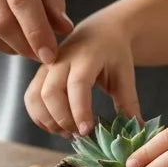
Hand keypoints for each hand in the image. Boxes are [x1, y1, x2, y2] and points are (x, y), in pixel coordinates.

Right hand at [24, 13, 139, 135]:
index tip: (87, 131)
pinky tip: (57, 127)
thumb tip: (136, 130)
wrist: (101, 31)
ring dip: (49, 121)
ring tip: (69, 133)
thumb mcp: (125, 75)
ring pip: (35, 97)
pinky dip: (39, 117)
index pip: (77, 84)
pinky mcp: (39, 74)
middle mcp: (61, 59)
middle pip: (50, 93)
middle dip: (63, 119)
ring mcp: (46, 66)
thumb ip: (128, 102)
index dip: (79, 110)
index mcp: (87, 56)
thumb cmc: (114, 54)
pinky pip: (31, 99)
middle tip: (81, 134)